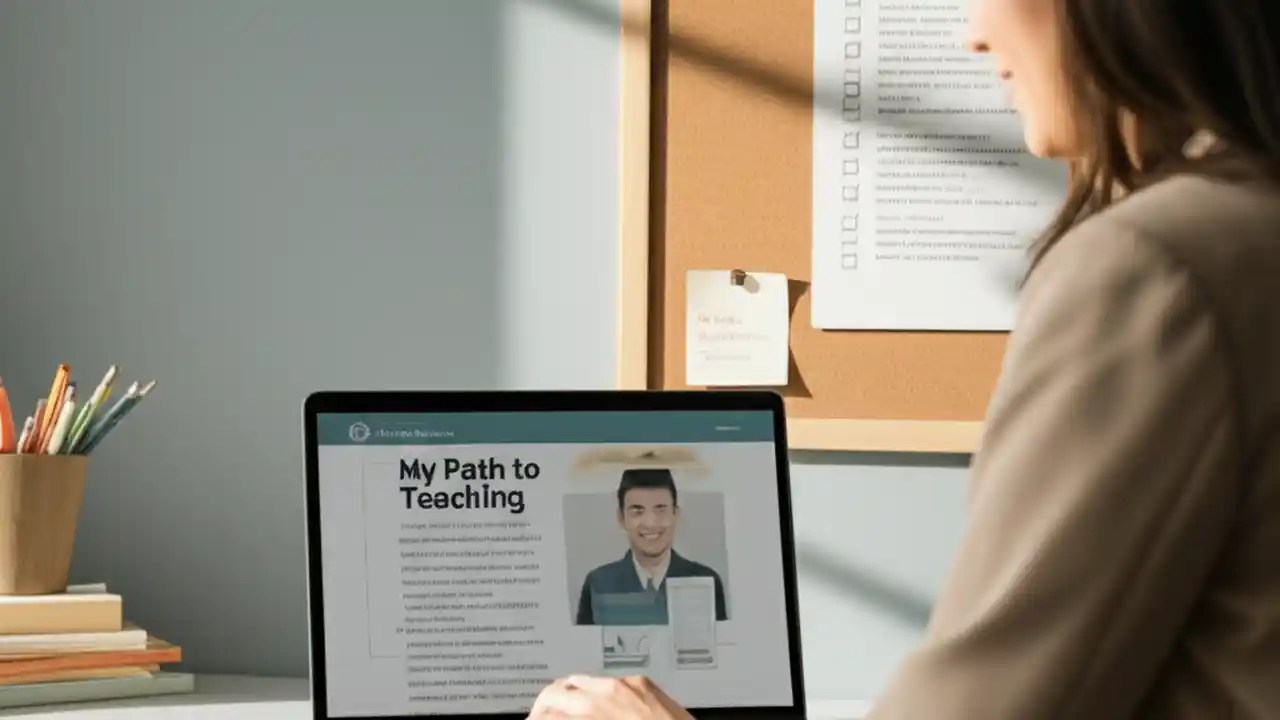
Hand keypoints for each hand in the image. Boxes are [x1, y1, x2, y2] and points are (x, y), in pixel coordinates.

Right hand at [527, 674, 694, 719]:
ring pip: (580, 680)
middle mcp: (600, 695)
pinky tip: (601, 704)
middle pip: (555, 692)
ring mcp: (622, 684)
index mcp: (587, 716)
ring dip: (568, 695)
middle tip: (541, 717)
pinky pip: (609, 680)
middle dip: (544, 707)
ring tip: (566, 709)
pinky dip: (597, 690)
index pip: (545, 715)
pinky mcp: (641, 681)